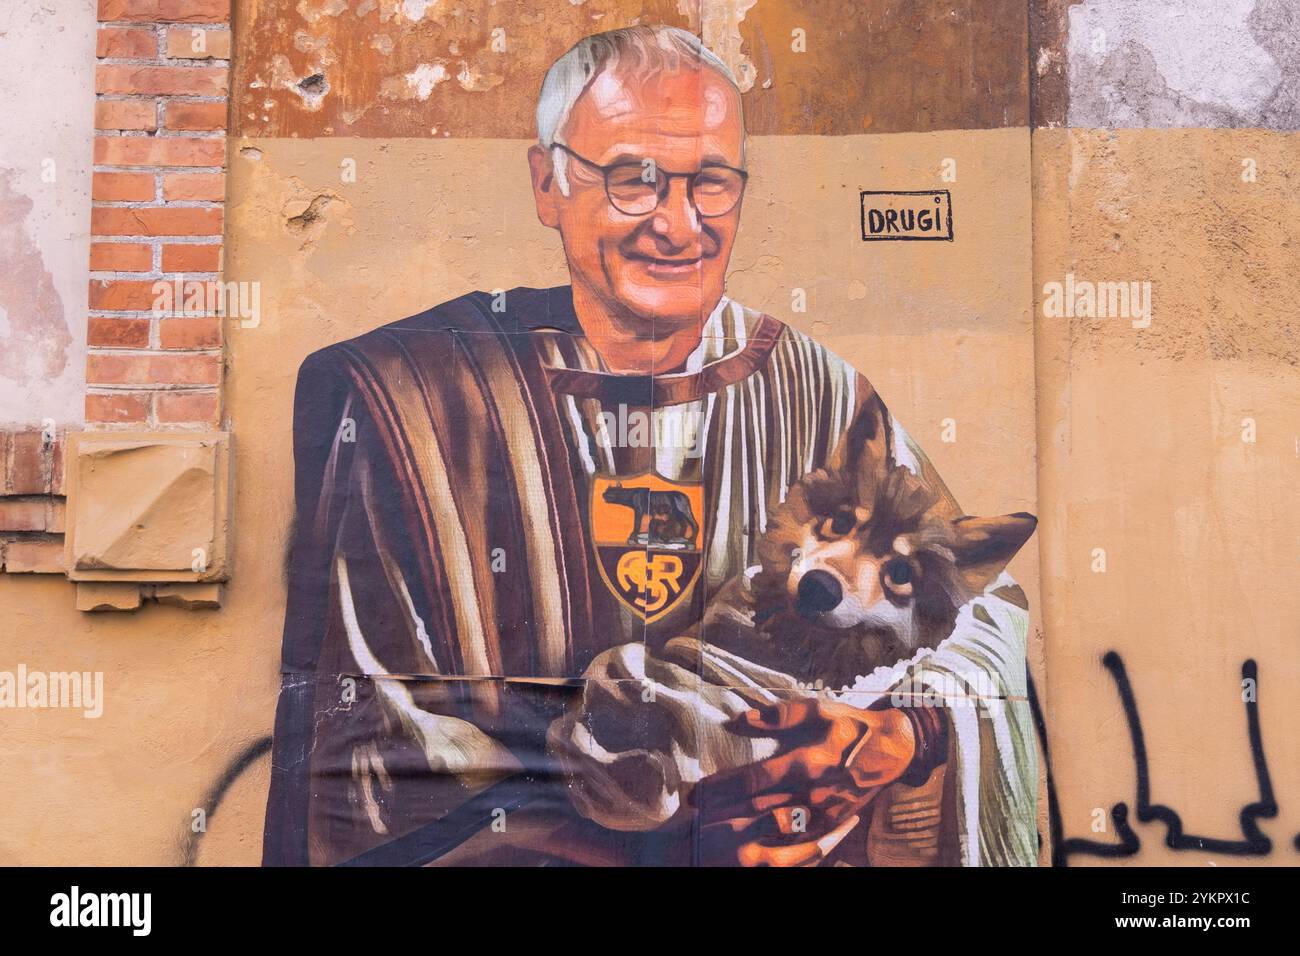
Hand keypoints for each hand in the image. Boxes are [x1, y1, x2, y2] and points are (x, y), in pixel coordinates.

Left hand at [694, 698, 915, 865]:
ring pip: (775, 828)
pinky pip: (798, 841)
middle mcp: (815, 792)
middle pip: (759, 808)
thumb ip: (779, 715)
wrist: (893, 750)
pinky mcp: (833, 823)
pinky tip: (751, 843)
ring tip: (713, 830)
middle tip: (695, 814)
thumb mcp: (818, 709)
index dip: (724, 786)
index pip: (756, 778)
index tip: (699, 790)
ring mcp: (825, 812)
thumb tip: (742, 718)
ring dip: (742, 829)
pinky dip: (772, 842)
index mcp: (809, 762)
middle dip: (724, 811)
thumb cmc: (851, 725)